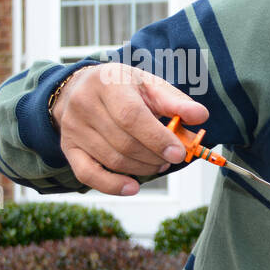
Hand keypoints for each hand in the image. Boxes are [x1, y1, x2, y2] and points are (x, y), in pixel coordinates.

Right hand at [52, 62, 208, 194]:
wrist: (80, 88)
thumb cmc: (122, 88)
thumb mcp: (150, 86)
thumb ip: (176, 102)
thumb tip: (200, 116)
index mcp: (108, 83)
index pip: (131, 116)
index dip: (157, 138)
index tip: (179, 153)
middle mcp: (84, 104)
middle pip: (124, 142)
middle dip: (155, 156)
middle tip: (172, 157)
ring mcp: (74, 128)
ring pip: (113, 159)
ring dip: (143, 168)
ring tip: (158, 162)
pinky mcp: (69, 148)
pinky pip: (88, 174)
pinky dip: (112, 185)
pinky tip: (132, 187)